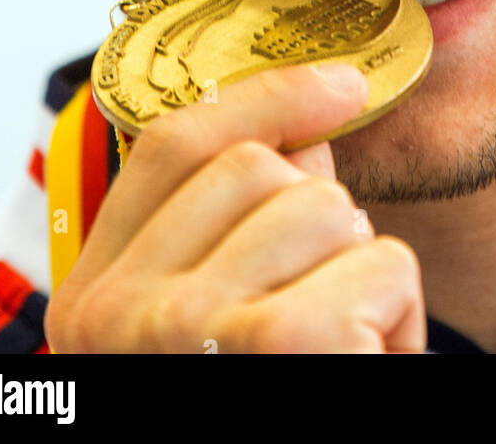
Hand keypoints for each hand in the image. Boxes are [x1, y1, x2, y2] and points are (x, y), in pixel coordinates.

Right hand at [44, 63, 425, 353]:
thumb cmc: (243, 414)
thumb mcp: (201, 337)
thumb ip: (234, 234)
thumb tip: (306, 134)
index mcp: (95, 300)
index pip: (175, 146)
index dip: (267, 98)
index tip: (340, 85)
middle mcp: (124, 313)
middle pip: (267, 173)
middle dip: (323, 229)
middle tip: (319, 319)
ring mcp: (193, 330)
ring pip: (332, 211)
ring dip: (363, 279)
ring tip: (337, 356)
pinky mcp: (282, 348)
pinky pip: (382, 266)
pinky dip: (400, 319)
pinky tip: (364, 369)